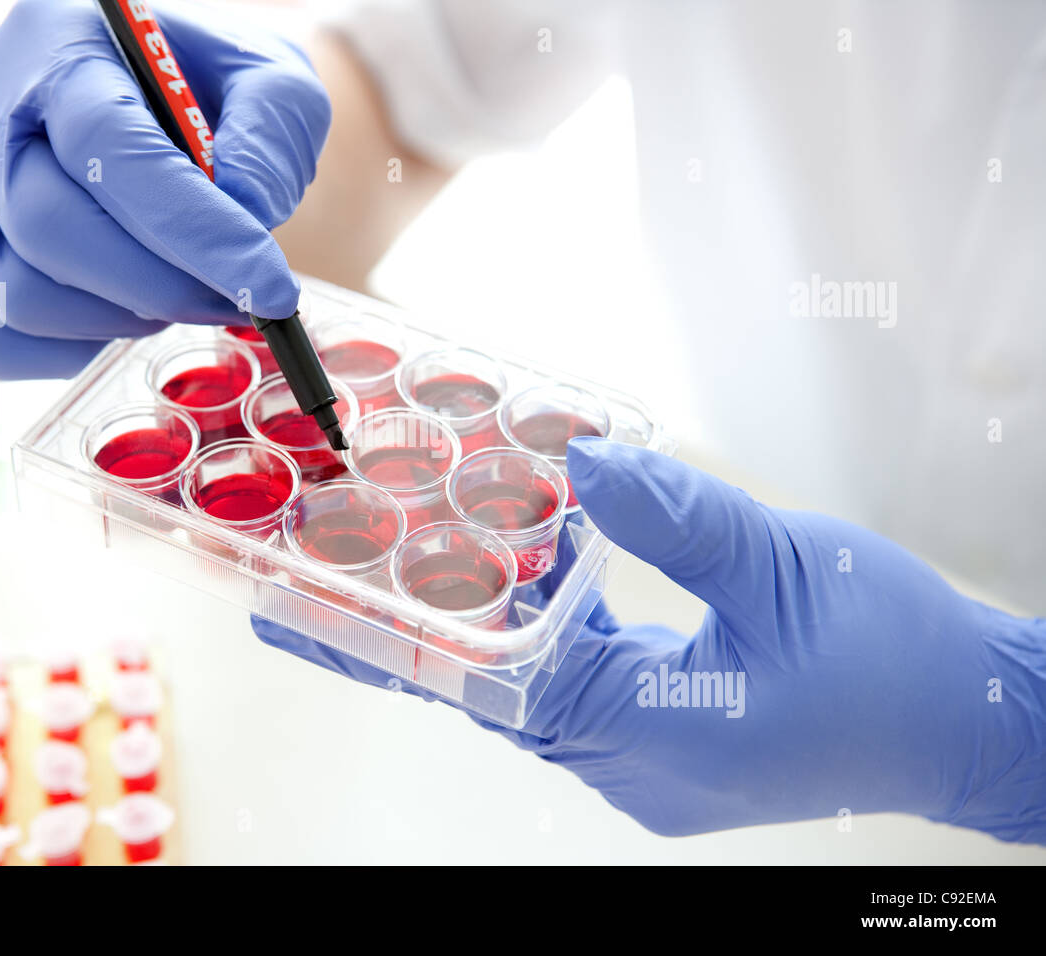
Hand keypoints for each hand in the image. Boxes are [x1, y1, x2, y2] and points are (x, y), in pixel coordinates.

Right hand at [0, 0, 329, 378]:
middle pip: (46, 226)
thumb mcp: (268, 76)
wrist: (154, 94)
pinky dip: (78, 348)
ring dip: (124, 318)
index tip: (269, 287)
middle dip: (160, 285)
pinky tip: (128, 309)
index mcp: (58, 40)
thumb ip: (273, 133)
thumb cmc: (208, 84)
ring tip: (181, 290)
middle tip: (233, 299)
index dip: (193, 229)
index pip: (106, 144)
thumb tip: (248, 216)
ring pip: (21, 295)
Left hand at [254, 438, 1045, 842]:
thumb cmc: (899, 660)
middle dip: (405, 630)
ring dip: (470, 624)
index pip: (487, 685)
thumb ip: (671, 514)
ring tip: (395, 562)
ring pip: (526, 686)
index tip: (306, 607)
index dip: (391, 637)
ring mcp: (647, 755)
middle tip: (314, 578)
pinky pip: (575, 681)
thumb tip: (579, 461)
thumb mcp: (783, 567)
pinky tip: (520, 569)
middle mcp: (632, 759)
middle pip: (487, 690)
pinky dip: (538, 627)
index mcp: (653, 734)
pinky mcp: (666, 736)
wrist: (975, 721)